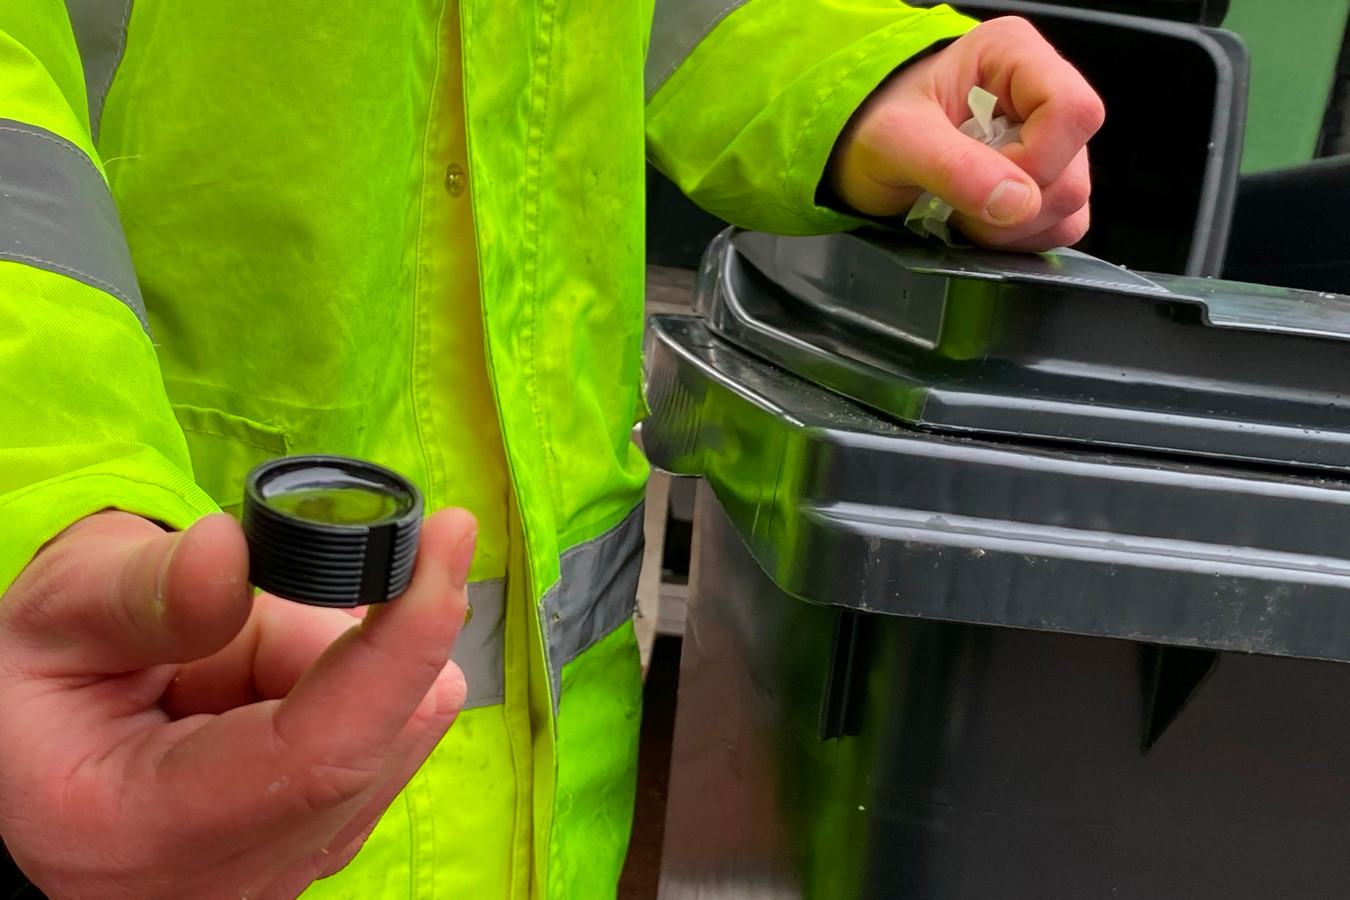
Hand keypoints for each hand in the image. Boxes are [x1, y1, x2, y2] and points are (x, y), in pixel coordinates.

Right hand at [0, 506, 474, 899]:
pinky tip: (261, 681)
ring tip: (226, 661)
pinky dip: (343, 676)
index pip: (324, 751)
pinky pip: (391, 729)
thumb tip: (231, 552)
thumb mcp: (51, 621)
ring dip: (332, 653)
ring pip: (397, 719)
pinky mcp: (334, 835)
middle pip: (379, 726)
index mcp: (155, 832)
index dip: (401, 640)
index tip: (448, 535)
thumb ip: (141, 592)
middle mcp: (245, 875)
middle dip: (337, 627)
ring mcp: (299, 863)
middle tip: (251, 596)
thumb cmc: (36, 687)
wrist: (38, 759)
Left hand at [827, 16, 1104, 250]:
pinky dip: (1017, 239)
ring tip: (960, 209)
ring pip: (1070, 206)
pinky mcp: (1042, 182)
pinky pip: (1058, 227)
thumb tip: (1017, 201)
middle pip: (1075, 170)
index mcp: (1016, 54)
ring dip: (1013, 229)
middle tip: (955, 200)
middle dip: (1014, 206)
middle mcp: (1042, 92)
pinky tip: (976, 222)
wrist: (854, 147)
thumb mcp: (896, 139)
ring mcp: (1047, 142)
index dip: (1035, 160)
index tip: (978, 179)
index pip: (1074, 113)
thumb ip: (954, 166)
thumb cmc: (869, 122)